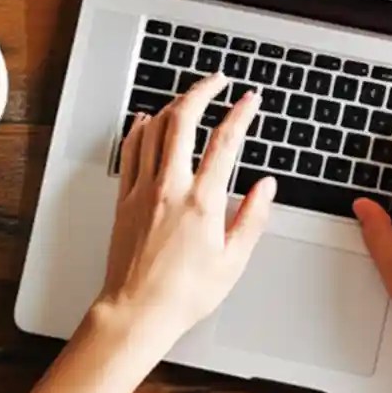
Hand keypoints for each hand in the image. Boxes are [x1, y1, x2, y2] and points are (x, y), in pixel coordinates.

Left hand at [27, 73, 276, 392]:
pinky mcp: (124, 199)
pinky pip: (130, 150)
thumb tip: (266, 186)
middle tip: (217, 80)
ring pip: (155, 129)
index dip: (240, 113)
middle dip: (202, 91)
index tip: (249, 99)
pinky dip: (140, 128)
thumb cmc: (184, 294)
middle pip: (183, 120)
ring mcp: (143, 190)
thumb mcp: (233, 261)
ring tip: (189, 96)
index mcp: (202, 202)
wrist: (137, 311)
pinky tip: (147, 119)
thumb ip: (252, 217)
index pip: (225, 142)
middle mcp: (170, 188)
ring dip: (174, 104)